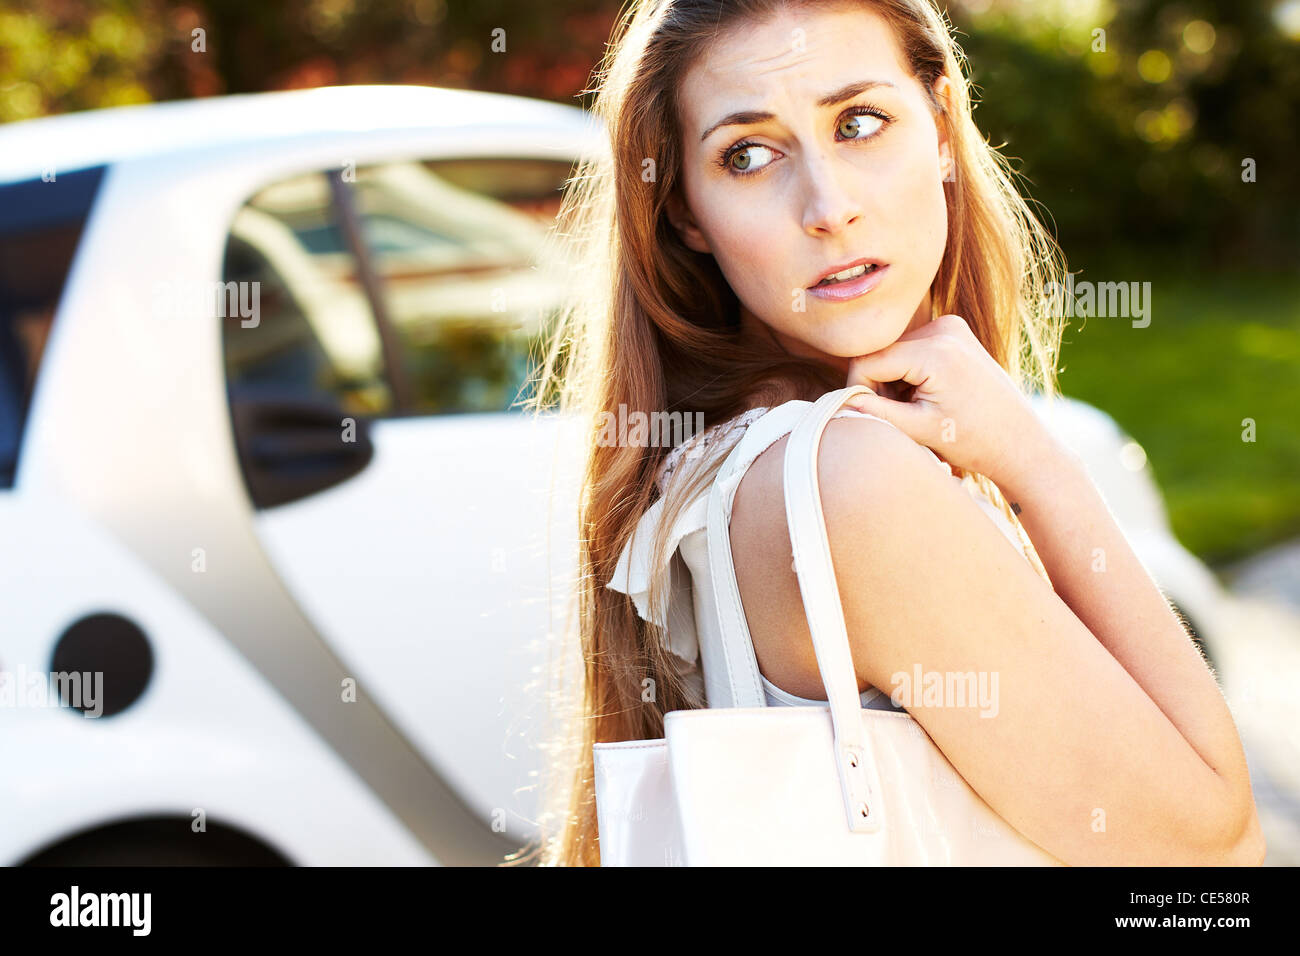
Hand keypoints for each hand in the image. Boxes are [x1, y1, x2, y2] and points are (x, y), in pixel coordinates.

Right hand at [843, 314, 1054, 488]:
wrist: (1019, 441)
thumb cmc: (972, 442)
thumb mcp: (917, 430)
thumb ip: (873, 411)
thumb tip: (838, 402)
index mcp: (936, 351)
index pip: (867, 360)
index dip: (857, 389)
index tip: (867, 415)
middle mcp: (945, 328)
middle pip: (880, 352)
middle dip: (877, 385)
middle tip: (896, 417)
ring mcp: (951, 326)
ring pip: (893, 350)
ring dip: (892, 379)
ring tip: (913, 409)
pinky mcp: (954, 331)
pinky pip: (912, 347)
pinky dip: (908, 371)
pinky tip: (925, 395)